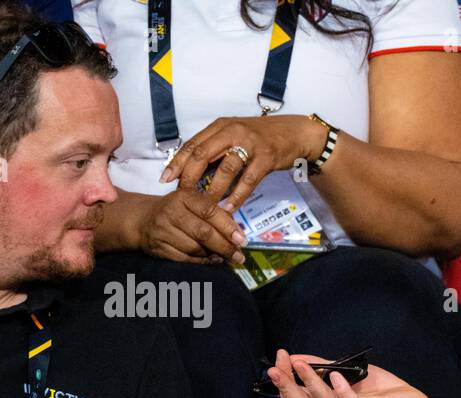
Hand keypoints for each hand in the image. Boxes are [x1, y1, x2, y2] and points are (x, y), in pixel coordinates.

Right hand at [137, 188, 245, 264]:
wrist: (142, 219)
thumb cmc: (177, 211)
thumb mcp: (193, 204)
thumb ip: (215, 214)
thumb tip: (238, 234)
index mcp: (183, 197)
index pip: (209, 211)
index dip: (228, 227)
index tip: (242, 240)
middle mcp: (171, 212)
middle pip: (203, 232)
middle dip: (225, 246)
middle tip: (239, 256)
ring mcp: (162, 231)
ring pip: (195, 248)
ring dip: (214, 255)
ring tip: (226, 258)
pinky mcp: (158, 247)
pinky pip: (185, 259)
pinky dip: (202, 261)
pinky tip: (211, 260)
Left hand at [161, 115, 324, 213]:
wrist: (295, 133)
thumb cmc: (262, 137)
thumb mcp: (235, 135)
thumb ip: (216, 148)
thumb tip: (193, 170)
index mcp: (221, 126)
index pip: (193, 144)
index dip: (177, 162)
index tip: (165, 178)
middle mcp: (233, 131)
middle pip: (203, 154)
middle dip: (189, 176)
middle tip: (183, 195)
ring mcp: (250, 144)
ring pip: (225, 169)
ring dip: (213, 190)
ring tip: (205, 207)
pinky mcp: (266, 158)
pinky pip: (248, 180)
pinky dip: (236, 196)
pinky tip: (228, 208)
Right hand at [267, 350, 437, 397]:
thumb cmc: (383, 395)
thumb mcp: (350, 375)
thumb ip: (324, 367)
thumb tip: (298, 358)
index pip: (298, 397)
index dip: (284, 380)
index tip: (278, 359)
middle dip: (287, 385)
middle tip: (275, 368)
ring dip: (310, 383)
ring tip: (300, 364)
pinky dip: (341, 390)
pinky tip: (334, 375)